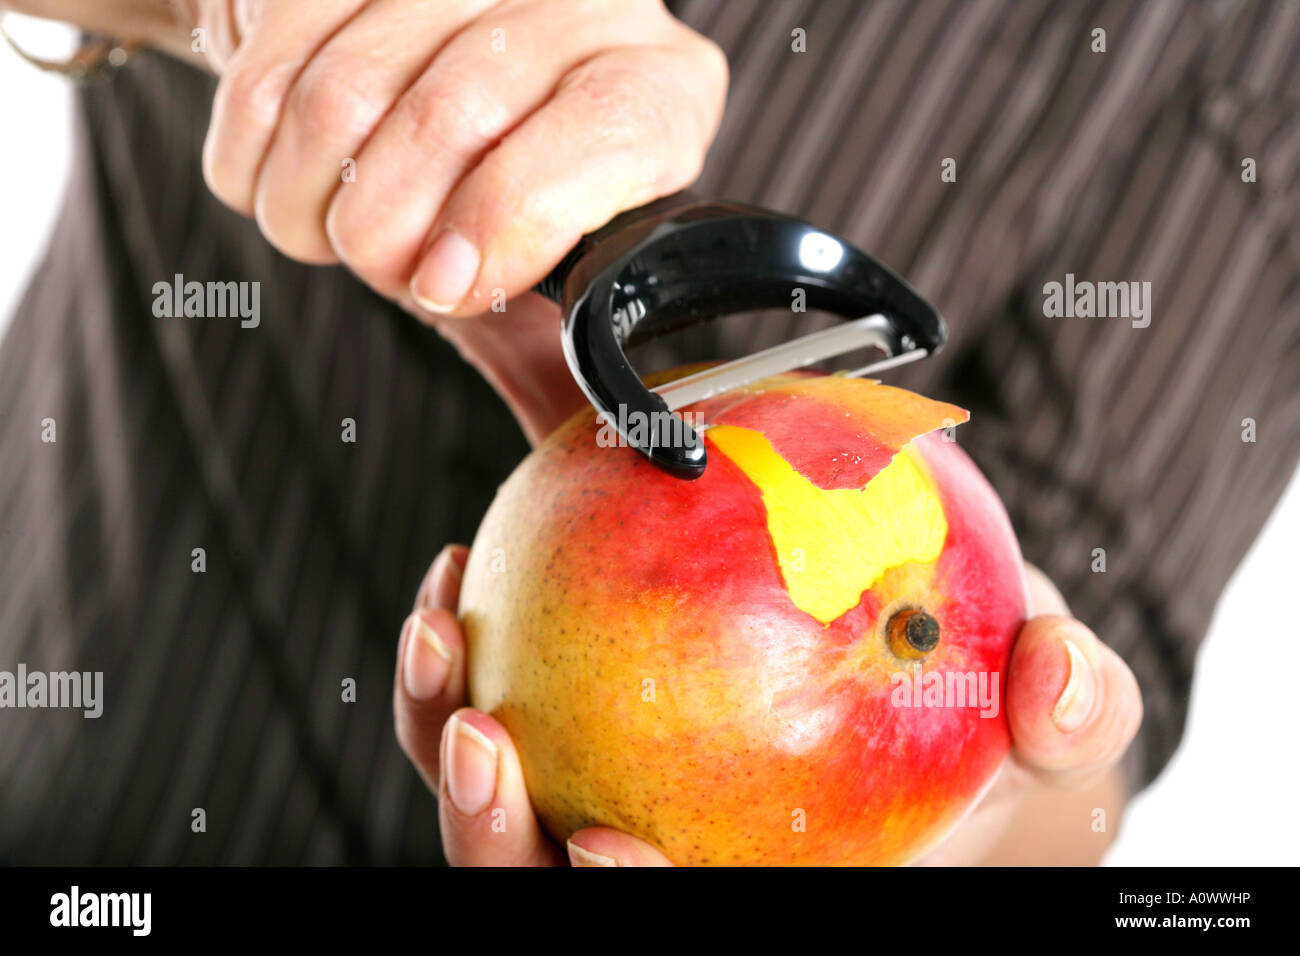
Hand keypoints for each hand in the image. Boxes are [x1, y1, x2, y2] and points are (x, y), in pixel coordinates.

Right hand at [190, 0, 726, 440]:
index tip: (444, 288)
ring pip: (346, 87)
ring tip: (331, 229)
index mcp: (659, 91)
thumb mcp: (549, 280)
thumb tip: (628, 465)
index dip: (511, 218)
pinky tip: (279, 175)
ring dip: (310, 196)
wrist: (411, 86)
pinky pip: (270, 51)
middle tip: (387, 269)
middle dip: (390, 228)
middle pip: (456, 110)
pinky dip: (251, 146)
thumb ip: (569, 364)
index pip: (601, 135)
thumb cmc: (491, 201)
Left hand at [394, 549, 1141, 865]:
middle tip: (482, 739)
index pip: (679, 908)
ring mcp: (605, 776)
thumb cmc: (984, 737)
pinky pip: (503, 685)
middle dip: (487, 837)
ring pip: (488, 794)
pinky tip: (468, 559)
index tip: (607, 849)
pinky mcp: (574, 702)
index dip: (628, 902)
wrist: (934, 693)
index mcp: (759, 873)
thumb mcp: (1048, 728)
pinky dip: (472, 636)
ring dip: (442, 724)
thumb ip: (1069, 711)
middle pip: (536, 880)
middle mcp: (665, 841)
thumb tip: (1064, 673)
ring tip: (443, 620)